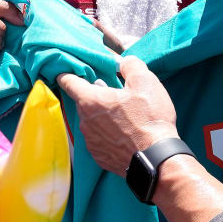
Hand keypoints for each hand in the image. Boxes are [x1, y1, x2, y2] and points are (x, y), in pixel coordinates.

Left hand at [57, 56, 178, 176]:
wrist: (156, 159)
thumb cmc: (149, 118)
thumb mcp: (145, 81)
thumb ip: (131, 65)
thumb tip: (124, 62)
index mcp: (90, 101)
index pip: (68, 81)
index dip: (67, 73)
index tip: (67, 70)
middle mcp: (85, 122)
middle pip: (83, 102)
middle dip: (95, 95)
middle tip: (114, 93)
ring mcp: (91, 142)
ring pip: (92, 122)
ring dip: (102, 117)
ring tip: (124, 116)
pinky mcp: (100, 157)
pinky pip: (100, 139)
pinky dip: (108, 135)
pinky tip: (125, 134)